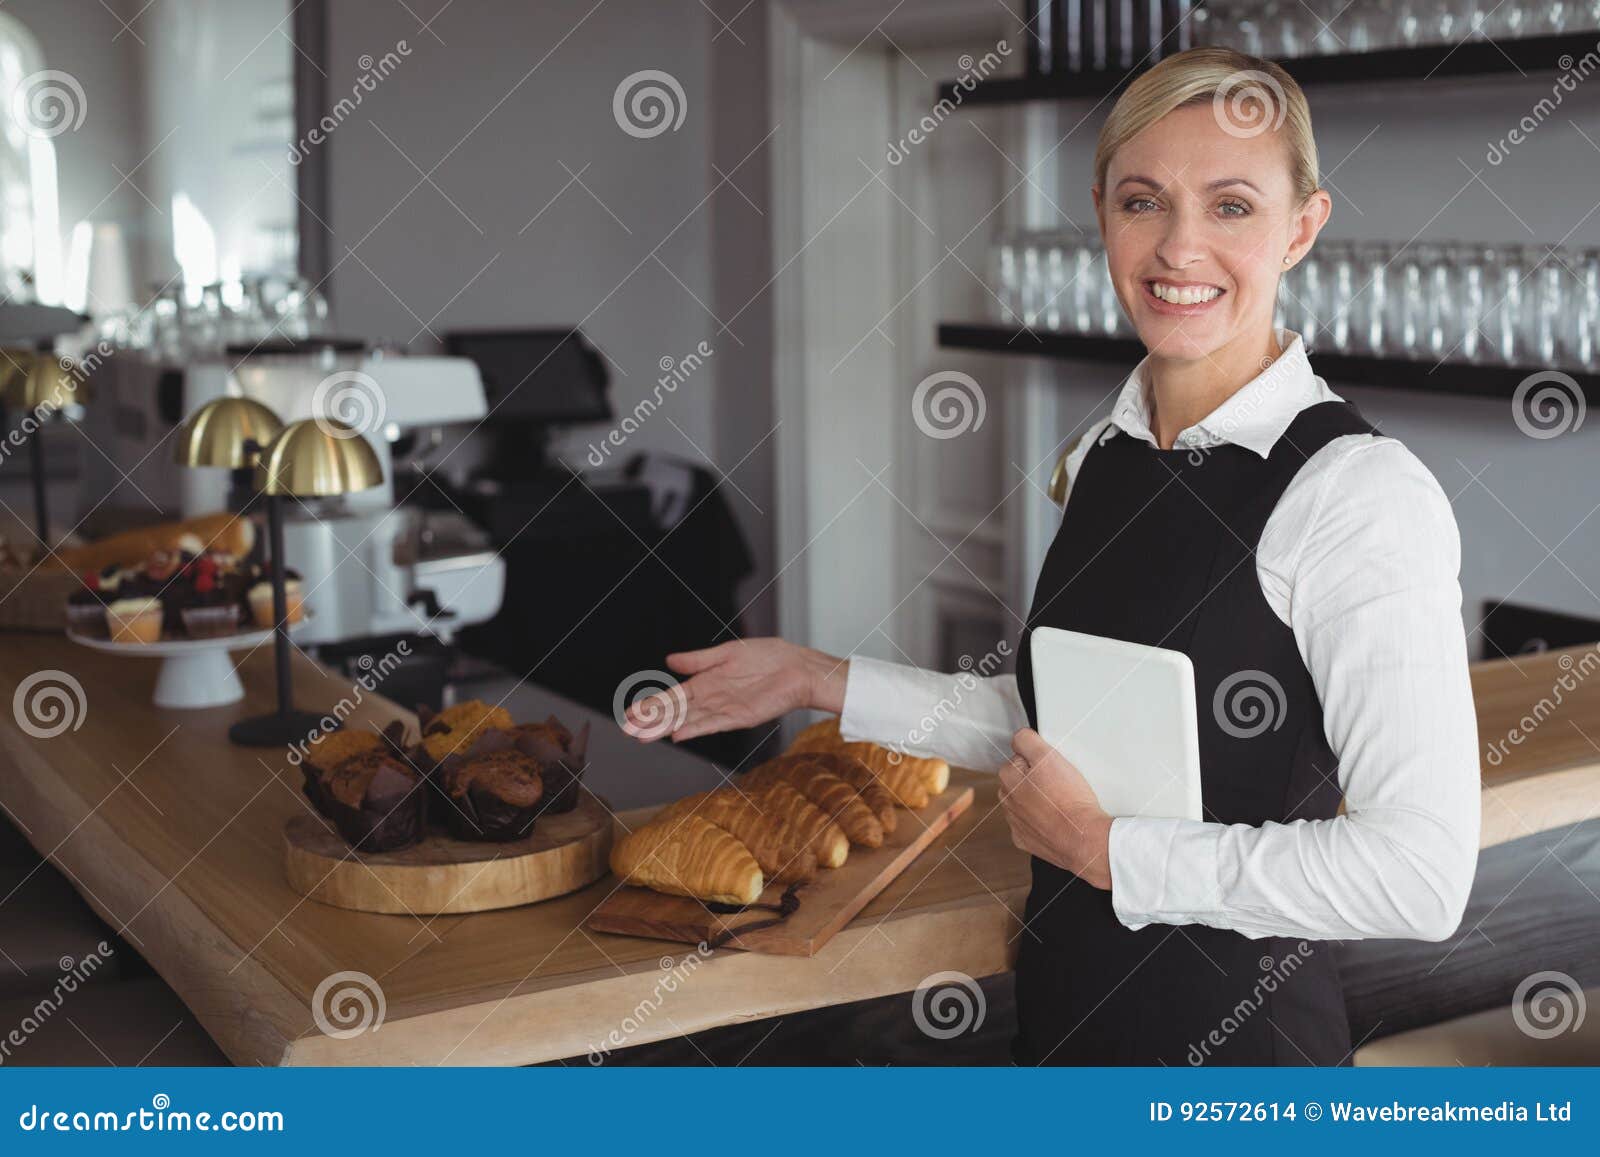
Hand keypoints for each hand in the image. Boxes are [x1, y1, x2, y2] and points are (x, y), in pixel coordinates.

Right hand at [620, 638, 846, 743]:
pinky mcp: (741, 717)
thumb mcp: (727, 653)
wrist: (798, 667)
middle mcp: (712, 699)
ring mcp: (725, 710)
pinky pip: (713, 724)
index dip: (651, 704)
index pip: (673, 696)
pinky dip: (695, 729)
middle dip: (651, 720)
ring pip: (688, 721)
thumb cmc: (768, 657)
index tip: (630, 713)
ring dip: (666, 728)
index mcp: (706, 682)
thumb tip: (670, 660)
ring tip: (643, 735)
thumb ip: (698, 660)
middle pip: (675, 712)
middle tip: (628, 730)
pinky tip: (678, 734)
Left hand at [998, 729, 1113, 889]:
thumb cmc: (1069, 800)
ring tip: (1061, 802)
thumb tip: (1019, 738)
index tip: (1052, 768)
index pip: (1019, 757)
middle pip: (1021, 780)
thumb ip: (1026, 740)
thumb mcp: (1047, 756)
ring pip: (1026, 802)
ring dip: (1039, 800)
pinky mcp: (1026, 839)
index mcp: (1008, 778)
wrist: (1083, 838)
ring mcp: (1015, 822)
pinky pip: (1032, 824)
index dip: (1039, 759)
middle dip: (1037, 779)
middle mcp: (1007, 801)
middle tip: (1059, 784)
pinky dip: (1042, 821)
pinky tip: (1057, 818)